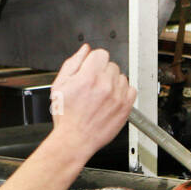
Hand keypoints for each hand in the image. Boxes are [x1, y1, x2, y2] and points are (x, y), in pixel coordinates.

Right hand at [47, 44, 137, 158]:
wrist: (74, 139)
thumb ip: (73, 63)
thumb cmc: (66, 115)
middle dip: (102, 72)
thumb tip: (85, 50)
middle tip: (93, 86)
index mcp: (88, 76)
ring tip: (101, 95)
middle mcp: (105, 84)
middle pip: (111, 65)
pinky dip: (123, 92)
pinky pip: (131, 89)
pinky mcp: (125, 106)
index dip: (94, 61)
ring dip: (113, 82)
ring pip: (121, 76)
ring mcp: (117, 96)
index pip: (101, 53)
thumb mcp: (60, 85)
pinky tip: (111, 99)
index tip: (91, 69)